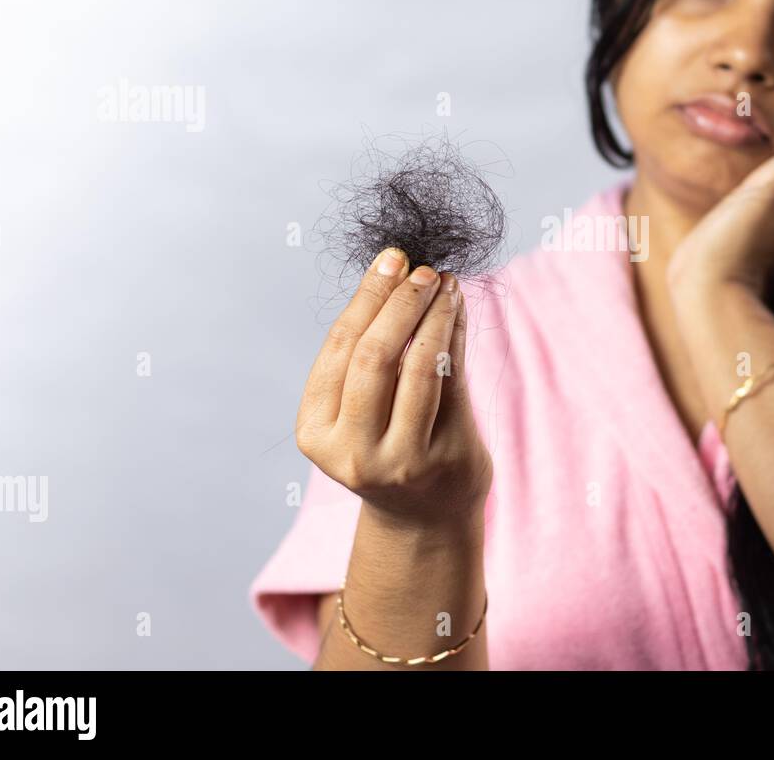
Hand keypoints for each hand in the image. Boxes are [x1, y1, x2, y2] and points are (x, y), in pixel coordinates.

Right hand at [295, 248, 492, 530]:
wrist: (423, 516)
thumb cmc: (386, 444)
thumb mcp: (357, 409)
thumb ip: (368, 352)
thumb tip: (396, 273)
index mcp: (316, 431)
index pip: (340, 348)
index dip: (367, 297)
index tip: (391, 258)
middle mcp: (352, 450)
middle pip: (375, 356)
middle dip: (400, 303)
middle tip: (422, 268)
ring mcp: (401, 459)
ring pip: (420, 367)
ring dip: (434, 315)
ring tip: (445, 283)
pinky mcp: (445, 458)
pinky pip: (453, 382)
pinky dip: (455, 336)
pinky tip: (457, 308)